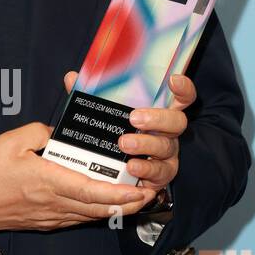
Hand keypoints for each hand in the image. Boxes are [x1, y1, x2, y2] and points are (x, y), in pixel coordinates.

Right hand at [0, 118, 158, 240]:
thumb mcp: (11, 141)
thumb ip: (40, 132)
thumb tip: (59, 134)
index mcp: (47, 181)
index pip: (91, 191)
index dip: (119, 193)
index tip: (140, 189)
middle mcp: (54, 203)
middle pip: (100, 208)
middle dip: (129, 202)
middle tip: (151, 193)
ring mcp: (52, 216)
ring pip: (92, 215)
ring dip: (117, 208)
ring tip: (138, 197)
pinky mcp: (47, 222)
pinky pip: (79, 217)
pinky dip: (98, 211)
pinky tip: (108, 203)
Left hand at [62, 69, 195, 195]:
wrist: (114, 173)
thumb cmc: (116, 137)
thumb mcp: (105, 116)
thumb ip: (92, 97)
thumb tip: (72, 78)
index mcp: (159, 113)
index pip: (181, 97)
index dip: (182, 88)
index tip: (172, 80)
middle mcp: (168, 133)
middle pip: (177, 121)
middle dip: (158, 119)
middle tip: (135, 118)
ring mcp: (167, 155)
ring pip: (166, 147)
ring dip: (145, 145)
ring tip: (124, 144)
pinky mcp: (161, 176)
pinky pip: (159, 173)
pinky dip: (145, 169)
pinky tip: (131, 167)